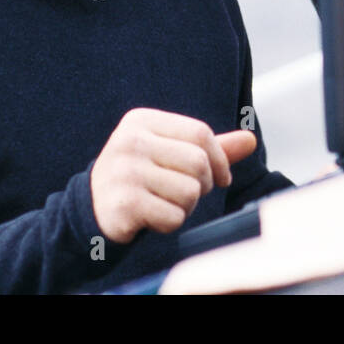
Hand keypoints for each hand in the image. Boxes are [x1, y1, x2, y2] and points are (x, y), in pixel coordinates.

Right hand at [89, 108, 257, 243]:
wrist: (93, 208)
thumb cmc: (140, 176)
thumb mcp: (168, 153)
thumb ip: (209, 146)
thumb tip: (251, 140)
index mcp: (142, 121)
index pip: (200, 133)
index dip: (219, 159)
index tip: (221, 178)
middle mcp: (131, 141)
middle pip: (198, 163)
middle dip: (202, 185)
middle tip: (185, 193)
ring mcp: (126, 172)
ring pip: (190, 192)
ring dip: (186, 206)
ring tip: (164, 203)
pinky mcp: (125, 203)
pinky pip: (173, 216)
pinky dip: (171, 223)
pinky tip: (152, 217)